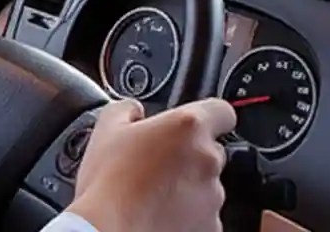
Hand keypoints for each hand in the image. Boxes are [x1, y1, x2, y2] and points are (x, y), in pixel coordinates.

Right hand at [66, 98, 236, 231]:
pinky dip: (188, 216)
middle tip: (157, 167)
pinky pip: (204, 215)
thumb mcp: (106, 130)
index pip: (222, 111)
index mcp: (188, 126)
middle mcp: (208, 158)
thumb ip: (127, 109)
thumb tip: (133, 110)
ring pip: (207, 185)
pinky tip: (160, 215)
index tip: (193, 128)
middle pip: (210, 151)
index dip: (208, 118)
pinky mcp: (211, 226)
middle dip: (189, 157)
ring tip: (153, 196)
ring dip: (188, 187)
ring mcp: (213, 195)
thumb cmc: (107, 185)